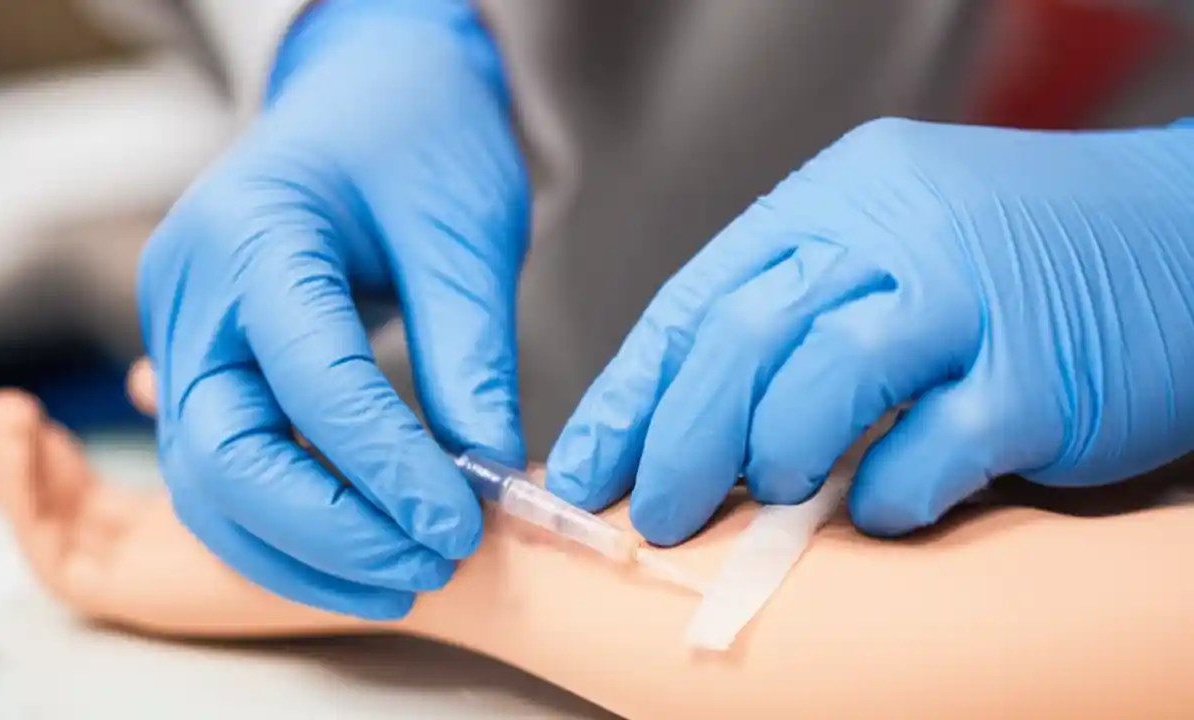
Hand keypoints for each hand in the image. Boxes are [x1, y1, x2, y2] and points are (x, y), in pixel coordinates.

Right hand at [136, 0, 528, 617]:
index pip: (311, 382)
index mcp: (253, 234)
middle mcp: (192, 293)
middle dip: (330, 532)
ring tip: (408, 576)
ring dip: (305, 551)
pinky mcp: (201, 366)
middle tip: (433, 562)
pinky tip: (365, 551)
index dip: (387, 469)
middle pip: (222, 457)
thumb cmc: (415, 137)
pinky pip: (224, 471)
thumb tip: (487, 477)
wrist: (364, 94)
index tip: (462, 526)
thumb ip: (469, 356)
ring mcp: (181, 333)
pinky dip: (288, 527)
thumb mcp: (462, 231)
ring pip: (210, 485)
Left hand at [546, 117, 1193, 542]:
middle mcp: (894, 234)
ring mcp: (969, 300)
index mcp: (838, 199)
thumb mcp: (893, 249)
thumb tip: (697, 431)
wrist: (1183, 228)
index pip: (700, 301)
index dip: (632, 394)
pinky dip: (886, 494)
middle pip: (743, 339)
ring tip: (768, 494)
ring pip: (822, 378)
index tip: (586, 467)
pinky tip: (877, 509)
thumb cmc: (1017, 256)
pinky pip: (930, 450)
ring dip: (772, 455)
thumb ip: (805, 321)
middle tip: (655, 513)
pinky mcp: (1039, 376)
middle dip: (678, 440)